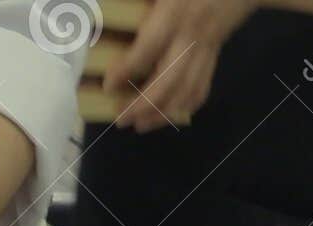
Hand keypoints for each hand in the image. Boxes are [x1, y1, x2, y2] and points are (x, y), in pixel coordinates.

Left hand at [106, 0, 258, 132]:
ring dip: (164, 113)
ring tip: (141, 126)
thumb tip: (96, 19)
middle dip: (144, 105)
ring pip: (188, 89)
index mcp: (174, 15)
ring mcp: (207, 48)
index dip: (127, 70)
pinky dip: (186, 105)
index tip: (107, 86)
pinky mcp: (216, 54)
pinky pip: (204, 85)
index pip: (148, 49)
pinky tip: (169, 116)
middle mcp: (191, 36)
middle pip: (169, 80)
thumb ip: (139, 3)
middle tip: (122, 120)